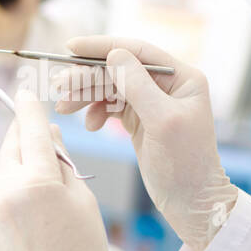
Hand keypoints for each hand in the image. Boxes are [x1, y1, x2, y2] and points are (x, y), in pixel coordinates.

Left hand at [0, 88, 110, 250]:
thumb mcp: (82, 200)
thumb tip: (48, 132)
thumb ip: (61, 161)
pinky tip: (15, 198)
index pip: (31, 128)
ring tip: (29, 174)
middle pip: (10, 144)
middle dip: (21, 134)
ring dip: (7, 161)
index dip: (29, 106)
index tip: (26, 91)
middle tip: (32, 130)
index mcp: (38, 181)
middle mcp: (5, 189)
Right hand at [53, 35, 237, 250]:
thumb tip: (114, 54)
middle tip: (58, 86)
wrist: (192, 203)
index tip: (70, 47)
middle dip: (88, 76)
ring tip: (63, 107)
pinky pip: (111, 106)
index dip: (102, 47)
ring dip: (86, 94)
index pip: (137, 51)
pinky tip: (90, 125)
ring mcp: (153, 102)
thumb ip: (138, 86)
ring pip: (111, 87)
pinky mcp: (140, 120)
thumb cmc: (186, 164)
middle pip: (119, 69)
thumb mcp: (162, 121)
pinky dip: (96, 112)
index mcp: (182, 77)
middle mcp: (168, 85)